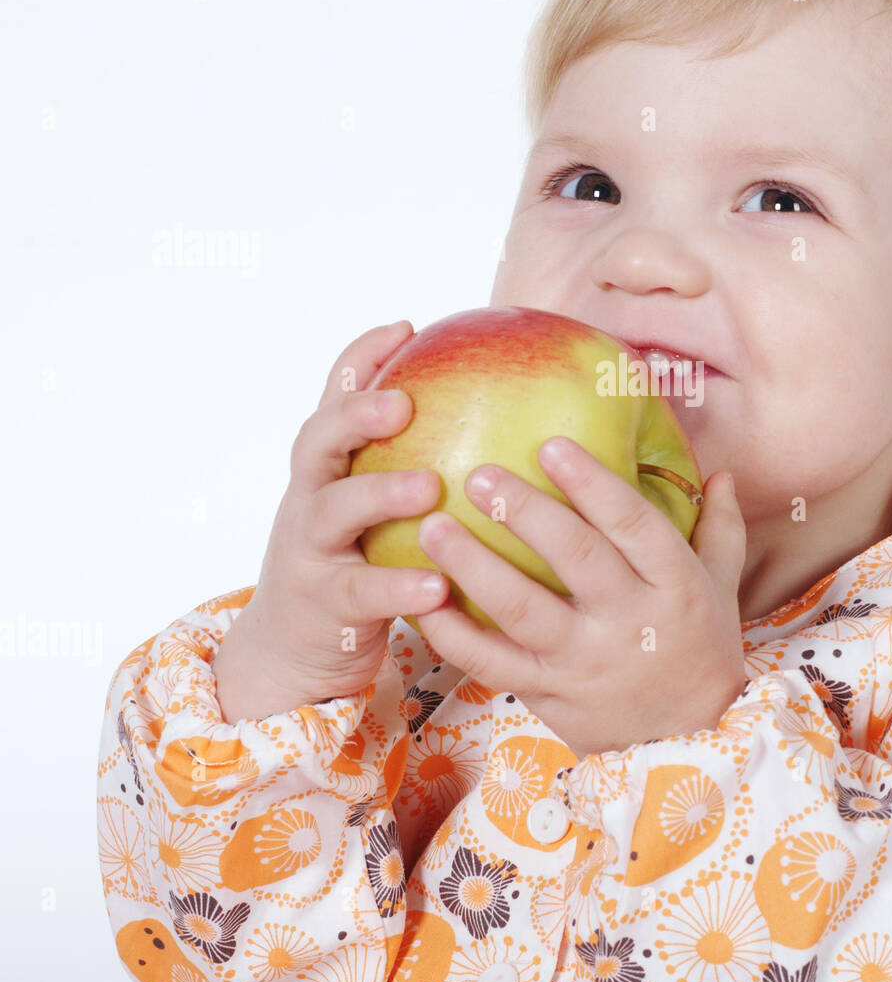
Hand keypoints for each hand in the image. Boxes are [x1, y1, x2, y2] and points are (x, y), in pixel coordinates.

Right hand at [214, 321, 453, 719]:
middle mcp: (309, 500)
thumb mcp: (375, 513)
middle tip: (404, 403)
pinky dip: (397, 585)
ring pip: (333, 511)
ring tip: (427, 486)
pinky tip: (438, 583)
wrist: (293, 654)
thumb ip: (419, 467)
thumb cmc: (359, 566)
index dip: (361, 360)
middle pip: (317, 442)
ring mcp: (309, 551)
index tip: (404, 327)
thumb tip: (508, 419)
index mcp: (328, 471)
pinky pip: (360, 591)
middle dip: (356, 415)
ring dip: (379, 493)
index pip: (334, 401)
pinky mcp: (323, 606)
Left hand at [411, 436, 747, 757]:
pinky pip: (492, 664)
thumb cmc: (702, 652)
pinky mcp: (549, 696)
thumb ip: (719, 528)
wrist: (689, 744)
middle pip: (575, 558)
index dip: (593, 483)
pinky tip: (424, 601)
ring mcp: (585, 663)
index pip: (633, 524)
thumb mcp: (721, 588)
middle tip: (479, 475)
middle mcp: (630, 621)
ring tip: (434, 528)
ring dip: (474, 566)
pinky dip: (454, 635)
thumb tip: (721, 472)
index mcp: (675, 585)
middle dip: (524, 512)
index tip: (552, 445)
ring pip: (522, 610)